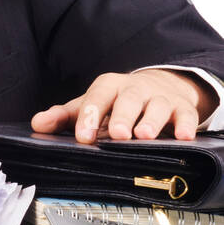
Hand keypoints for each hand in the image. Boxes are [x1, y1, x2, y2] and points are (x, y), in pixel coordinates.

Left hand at [30, 69, 216, 142]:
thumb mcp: (90, 106)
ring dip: (152, 121)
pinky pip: (186, 116)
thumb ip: (64, 116)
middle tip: (117, 134)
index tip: (84, 136)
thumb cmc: (117, 102)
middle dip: (123, 116)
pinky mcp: (182, 109)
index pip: (98, 97)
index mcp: (109, 88)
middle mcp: (135, 90)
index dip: (90, 115)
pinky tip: (184, 137)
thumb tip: (38, 124)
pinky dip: (187, 125)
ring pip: (158, 107)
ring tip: (144, 136)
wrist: (158, 88)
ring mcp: (160, 98)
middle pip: (129, 99)